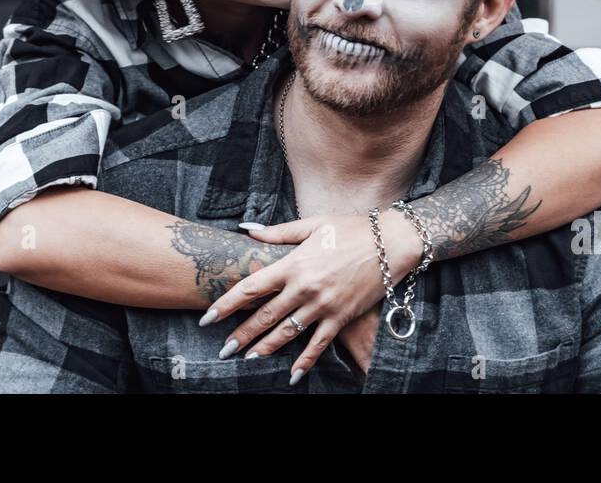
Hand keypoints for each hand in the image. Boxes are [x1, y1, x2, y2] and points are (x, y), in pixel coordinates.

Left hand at [204, 210, 421, 381]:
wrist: (392, 243)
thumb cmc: (351, 229)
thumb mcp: (313, 225)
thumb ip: (279, 233)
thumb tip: (248, 230)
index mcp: (293, 264)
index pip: (251, 288)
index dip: (226, 305)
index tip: (208, 318)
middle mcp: (304, 288)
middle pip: (264, 316)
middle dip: (240, 335)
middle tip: (222, 349)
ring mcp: (323, 305)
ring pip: (286, 333)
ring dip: (264, 348)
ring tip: (247, 359)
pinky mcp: (341, 317)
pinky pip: (318, 344)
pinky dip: (304, 361)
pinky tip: (292, 375)